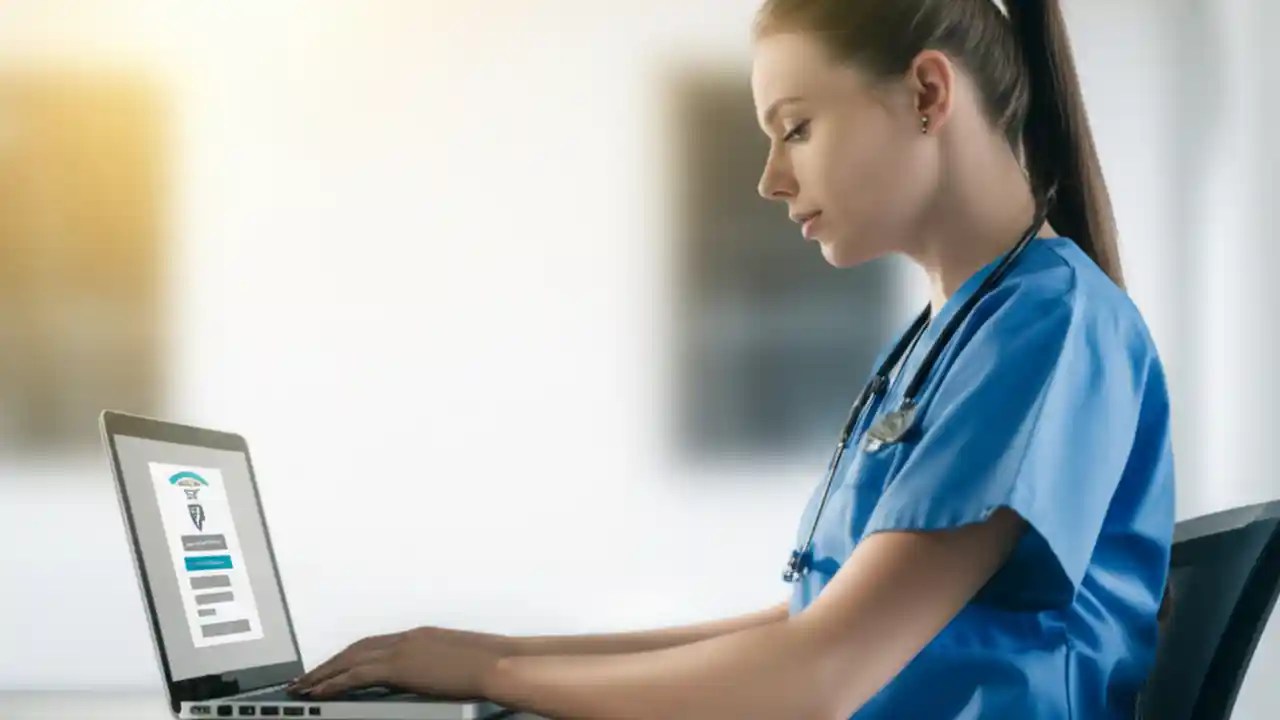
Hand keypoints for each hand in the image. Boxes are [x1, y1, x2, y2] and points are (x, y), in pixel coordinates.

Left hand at [288, 626, 511, 699]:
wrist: (498, 663)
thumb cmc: (490, 666)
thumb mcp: (456, 665)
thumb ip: (434, 668)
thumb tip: (424, 679)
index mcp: (420, 636)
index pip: (374, 645)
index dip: (351, 656)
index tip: (335, 667)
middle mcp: (406, 637)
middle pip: (356, 648)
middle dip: (330, 663)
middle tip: (307, 678)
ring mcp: (402, 649)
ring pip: (349, 658)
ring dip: (324, 671)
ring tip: (304, 686)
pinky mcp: (399, 666)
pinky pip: (355, 674)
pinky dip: (333, 682)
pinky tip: (319, 692)